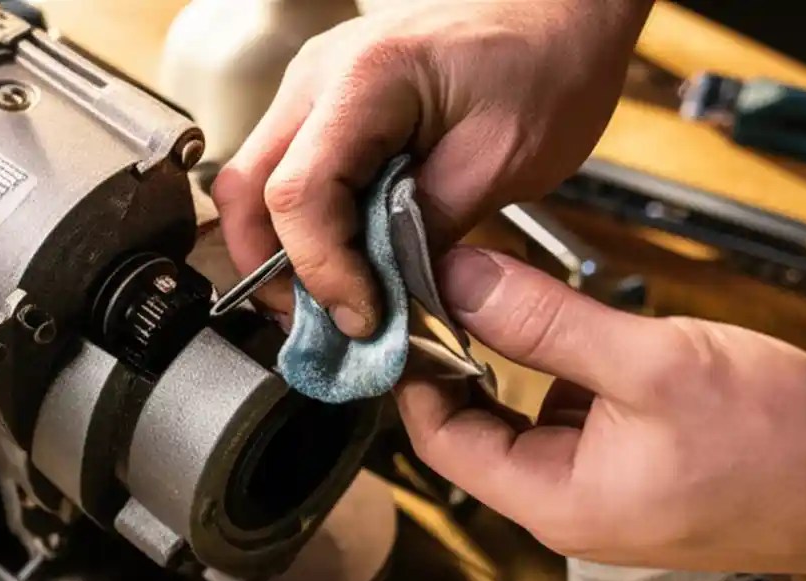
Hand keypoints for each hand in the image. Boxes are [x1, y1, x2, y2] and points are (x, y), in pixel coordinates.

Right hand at [212, 0, 650, 336]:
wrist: (559, 9)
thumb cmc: (546, 62)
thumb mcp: (504, 160)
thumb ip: (431, 229)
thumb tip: (386, 292)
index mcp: (364, 79)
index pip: (297, 193)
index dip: (320, 270)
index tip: (363, 317)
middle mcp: (317, 77)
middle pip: (246, 191)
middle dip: (272, 270)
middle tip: (321, 324)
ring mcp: (312, 89)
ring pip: (255, 187)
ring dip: (282, 254)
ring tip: (333, 302)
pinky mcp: (324, 107)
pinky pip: (289, 175)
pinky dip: (304, 230)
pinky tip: (344, 262)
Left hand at [400, 248, 805, 573]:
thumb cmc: (778, 439)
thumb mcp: (652, 363)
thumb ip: (546, 321)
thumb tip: (458, 274)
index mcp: (552, 500)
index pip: (438, 439)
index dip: (413, 371)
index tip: (405, 304)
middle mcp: (561, 504)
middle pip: (470, 429)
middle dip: (453, 358)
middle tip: (439, 285)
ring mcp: (595, 488)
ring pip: (517, 418)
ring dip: (502, 359)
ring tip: (485, 290)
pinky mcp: (627, 465)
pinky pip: (564, 415)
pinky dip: (553, 369)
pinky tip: (555, 323)